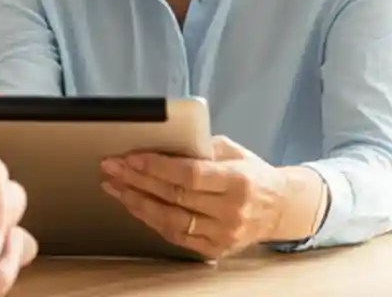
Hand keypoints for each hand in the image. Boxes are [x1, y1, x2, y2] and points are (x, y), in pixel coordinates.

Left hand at [99, 136, 287, 259]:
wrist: (280, 208)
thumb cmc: (253, 175)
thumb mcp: (233, 151)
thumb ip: (200, 148)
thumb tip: (161, 142)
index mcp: (238, 181)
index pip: (190, 175)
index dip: (156, 166)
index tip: (131, 157)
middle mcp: (232, 211)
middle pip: (174, 196)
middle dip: (137, 180)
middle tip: (111, 167)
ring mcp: (224, 234)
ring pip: (170, 220)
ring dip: (137, 202)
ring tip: (115, 187)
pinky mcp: (216, 249)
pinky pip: (176, 236)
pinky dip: (151, 220)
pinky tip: (135, 205)